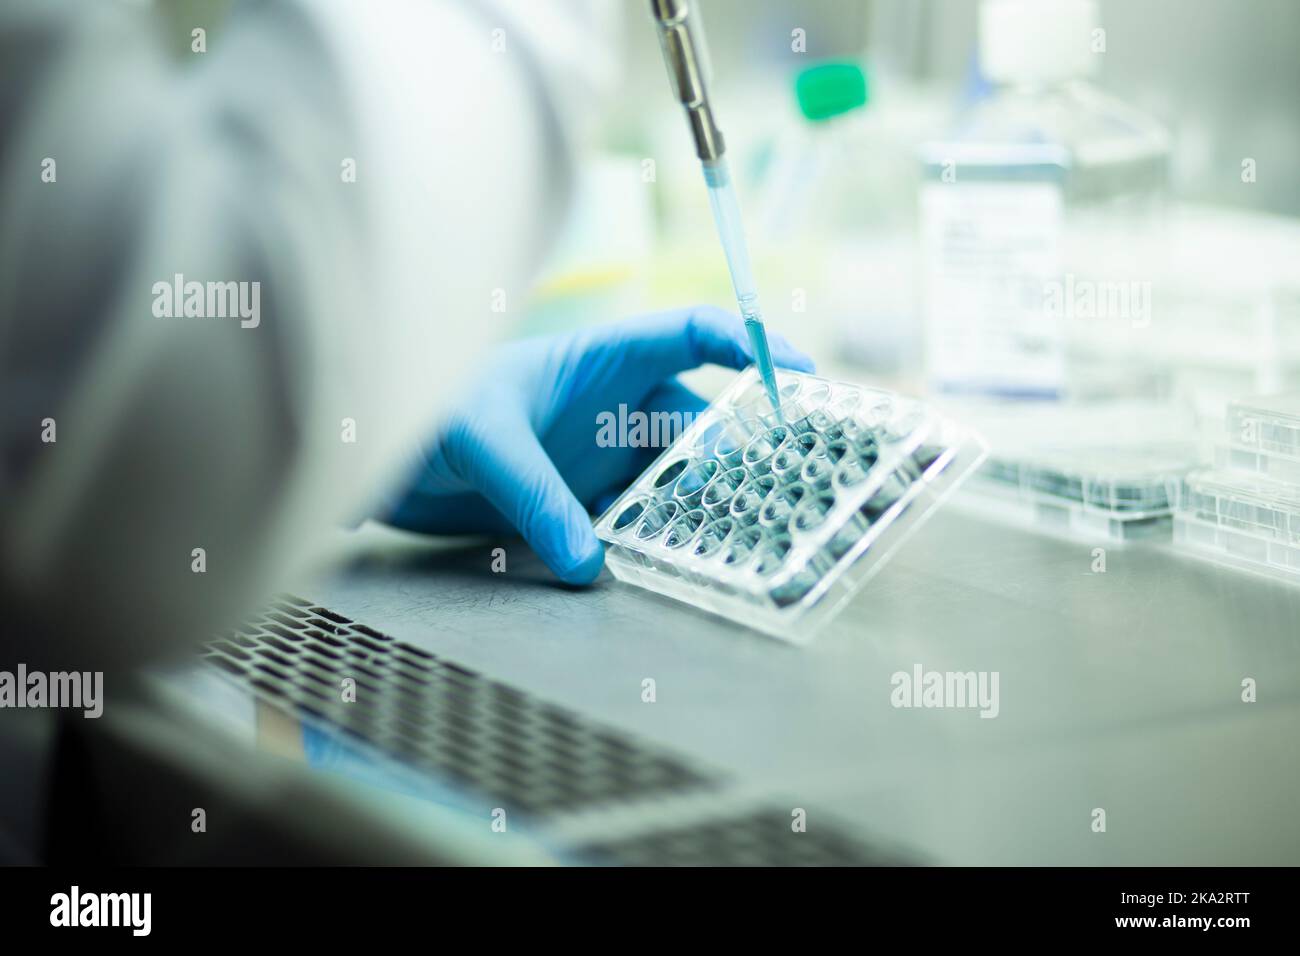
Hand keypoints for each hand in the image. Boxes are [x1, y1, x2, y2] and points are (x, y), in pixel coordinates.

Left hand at [381, 306, 813, 583]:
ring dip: (706, 498)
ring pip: (676, 473)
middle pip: (700, 415)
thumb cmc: (419, 411)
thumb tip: (589, 562)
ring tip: (749, 527)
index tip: (795, 372)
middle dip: (743, 441)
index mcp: (598, 356)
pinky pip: (638, 516)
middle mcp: (610, 404)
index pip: (688, 333)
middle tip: (792, 475)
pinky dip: (663, 534)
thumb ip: (534, 496)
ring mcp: (598, 454)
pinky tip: (686, 556)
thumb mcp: (479, 440)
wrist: (372, 458)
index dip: (745, 345)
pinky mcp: (580, 500)